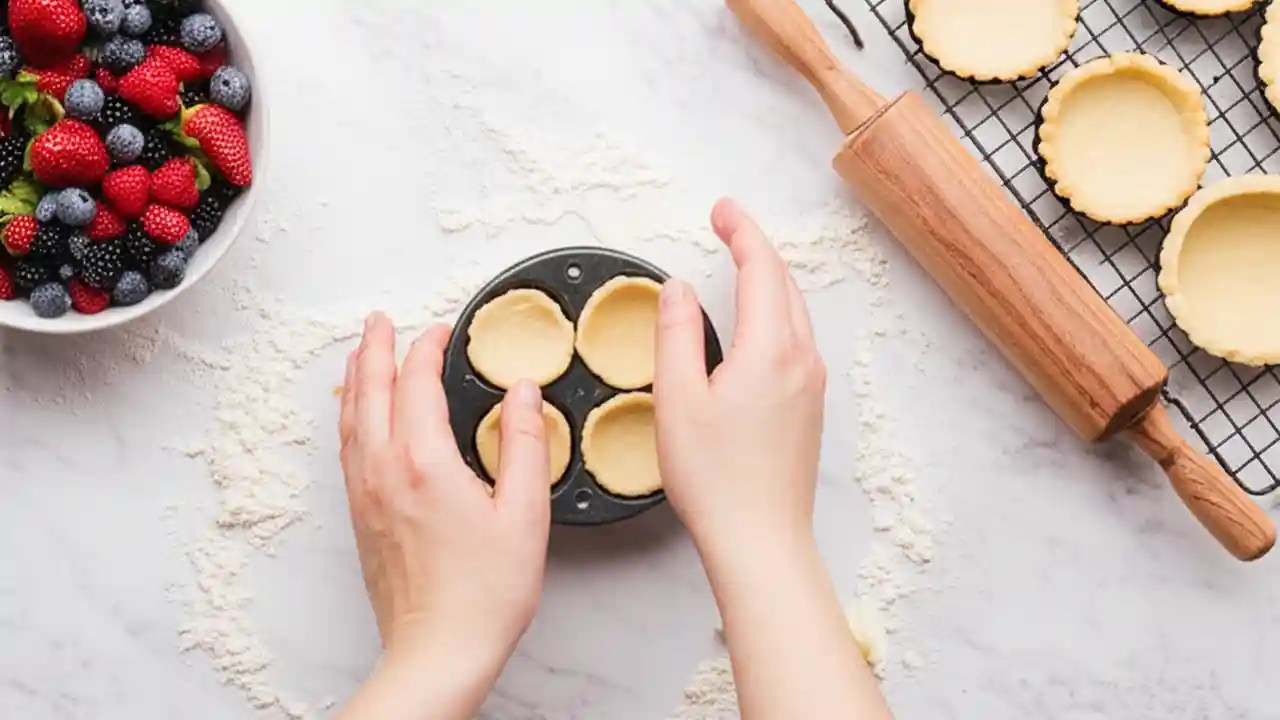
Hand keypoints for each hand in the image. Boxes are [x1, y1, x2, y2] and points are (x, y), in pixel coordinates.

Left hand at [338, 314, 550, 718]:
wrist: (439, 650)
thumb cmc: (485, 593)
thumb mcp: (525, 513)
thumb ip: (525, 444)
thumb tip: (523, 394)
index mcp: (424, 463)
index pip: (417, 384)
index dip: (428, 349)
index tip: (443, 332)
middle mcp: (384, 472)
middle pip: (369, 391)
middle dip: (375, 349)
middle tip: (379, 321)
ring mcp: (365, 495)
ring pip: (350, 419)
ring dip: (356, 378)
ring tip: (362, 354)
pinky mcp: (360, 517)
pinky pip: (347, 449)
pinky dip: (351, 416)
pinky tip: (359, 417)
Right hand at [653, 200, 890, 719]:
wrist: (761, 538)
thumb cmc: (714, 477)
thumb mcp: (677, 399)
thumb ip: (677, 334)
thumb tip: (680, 289)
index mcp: (769, 350)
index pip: (761, 270)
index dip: (742, 231)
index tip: (722, 210)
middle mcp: (800, 360)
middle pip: (785, 284)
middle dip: (757, 248)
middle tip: (727, 225)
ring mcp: (811, 384)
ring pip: (796, 311)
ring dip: (770, 279)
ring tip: (742, 262)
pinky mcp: (810, 407)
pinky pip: (798, 340)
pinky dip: (777, 312)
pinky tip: (758, 322)